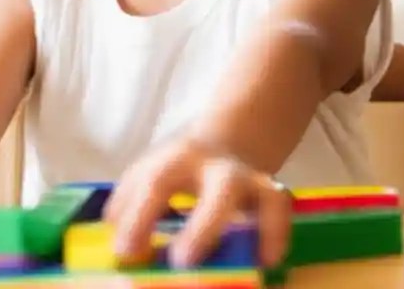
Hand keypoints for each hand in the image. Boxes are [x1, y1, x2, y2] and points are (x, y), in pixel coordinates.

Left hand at [104, 136, 290, 268]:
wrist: (227, 139)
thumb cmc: (176, 170)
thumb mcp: (143, 176)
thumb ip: (126, 209)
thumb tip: (121, 251)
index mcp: (176, 162)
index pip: (155, 186)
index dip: (138, 220)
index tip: (125, 253)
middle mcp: (219, 168)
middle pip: (218, 193)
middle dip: (204, 229)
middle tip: (183, 263)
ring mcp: (252, 181)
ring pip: (266, 198)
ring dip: (260, 230)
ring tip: (251, 265)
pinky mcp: (274, 195)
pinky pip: (282, 214)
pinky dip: (278, 235)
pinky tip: (267, 261)